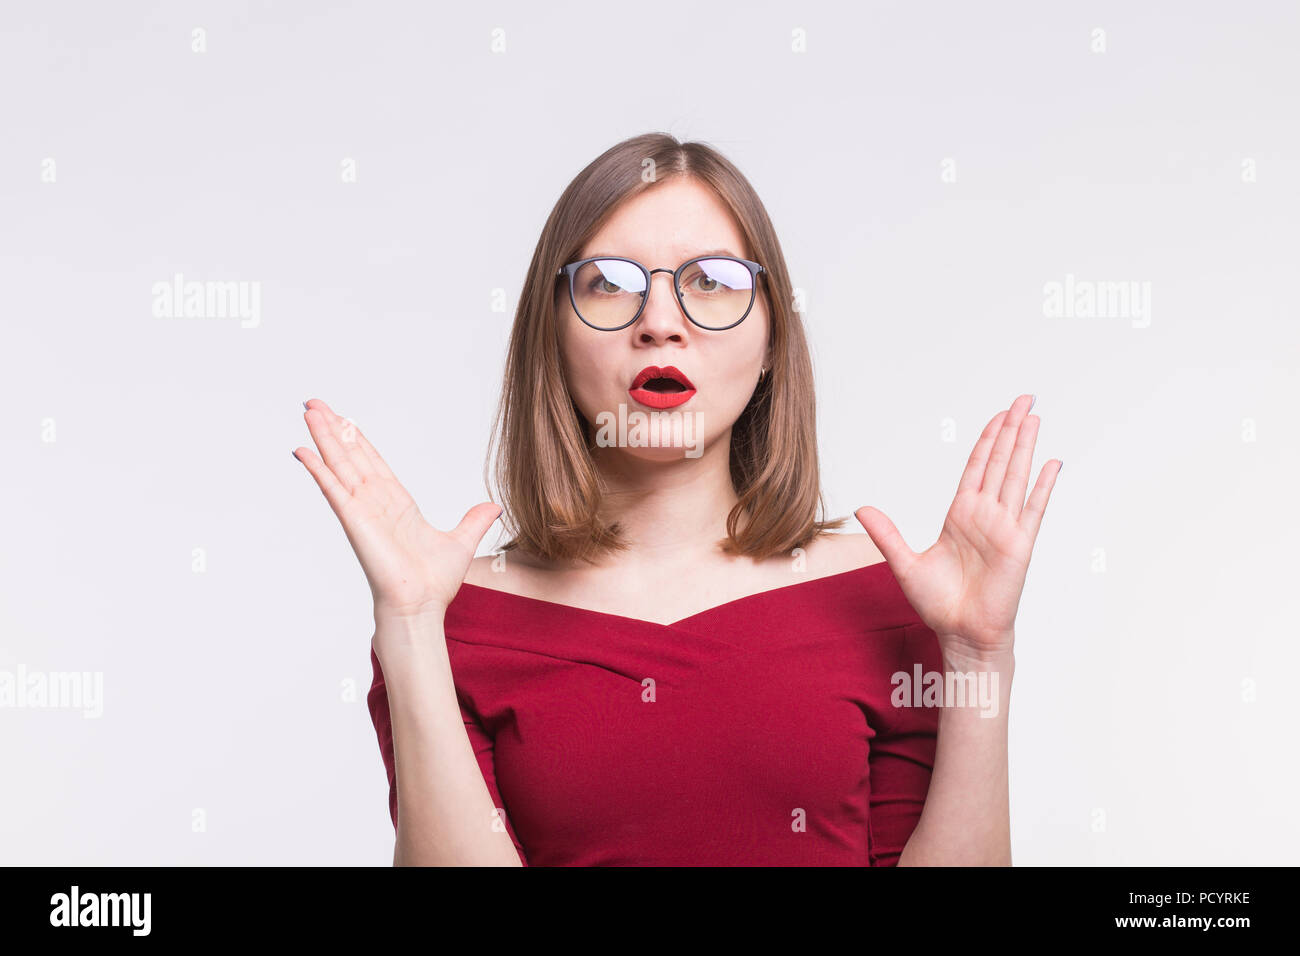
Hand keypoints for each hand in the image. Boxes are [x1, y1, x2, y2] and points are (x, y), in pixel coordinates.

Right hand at [291, 398, 500, 621]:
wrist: (422, 605)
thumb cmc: (435, 583)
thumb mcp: (462, 542)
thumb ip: (473, 521)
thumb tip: (493, 507)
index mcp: (397, 504)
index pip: (373, 463)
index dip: (358, 440)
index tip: (345, 419)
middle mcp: (375, 503)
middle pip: (350, 457)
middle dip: (334, 429)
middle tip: (315, 403)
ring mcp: (362, 511)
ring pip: (339, 465)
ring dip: (323, 438)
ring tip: (308, 411)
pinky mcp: (355, 522)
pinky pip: (333, 490)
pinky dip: (318, 470)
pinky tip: (303, 451)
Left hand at [855, 394, 1060, 658]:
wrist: (961, 634)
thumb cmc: (938, 605)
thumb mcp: (903, 563)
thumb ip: (886, 534)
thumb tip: (862, 508)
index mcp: (960, 516)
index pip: (976, 467)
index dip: (987, 440)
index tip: (998, 416)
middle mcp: (985, 516)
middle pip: (1000, 462)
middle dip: (1010, 430)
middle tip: (1023, 399)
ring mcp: (1004, 528)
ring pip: (1016, 477)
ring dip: (1025, 447)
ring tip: (1034, 417)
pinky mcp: (1019, 545)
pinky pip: (1034, 509)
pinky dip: (1044, 485)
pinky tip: (1053, 462)